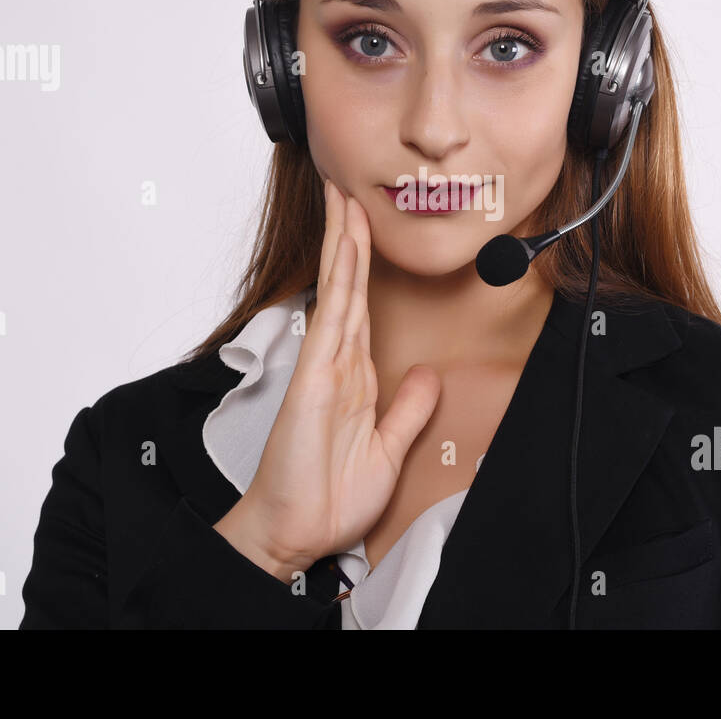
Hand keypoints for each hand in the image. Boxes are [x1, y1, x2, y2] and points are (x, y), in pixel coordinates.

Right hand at [220, 179, 441, 579]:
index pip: (362, 305)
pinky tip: (343, 249)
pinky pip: (333, 318)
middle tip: (350, 186)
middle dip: (351, 234)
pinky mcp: (314, 378)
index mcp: (353, 375)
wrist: (294, 532)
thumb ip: (408, 410)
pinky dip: (338, 280)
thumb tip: (425, 373)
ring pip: (340, 289)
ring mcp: (324, 365)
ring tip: (344, 196)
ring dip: (344, 242)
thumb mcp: (389, 449)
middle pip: (349, 284)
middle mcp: (338, 362)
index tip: (368, 223)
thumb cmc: (328, 496)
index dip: (366, 262)